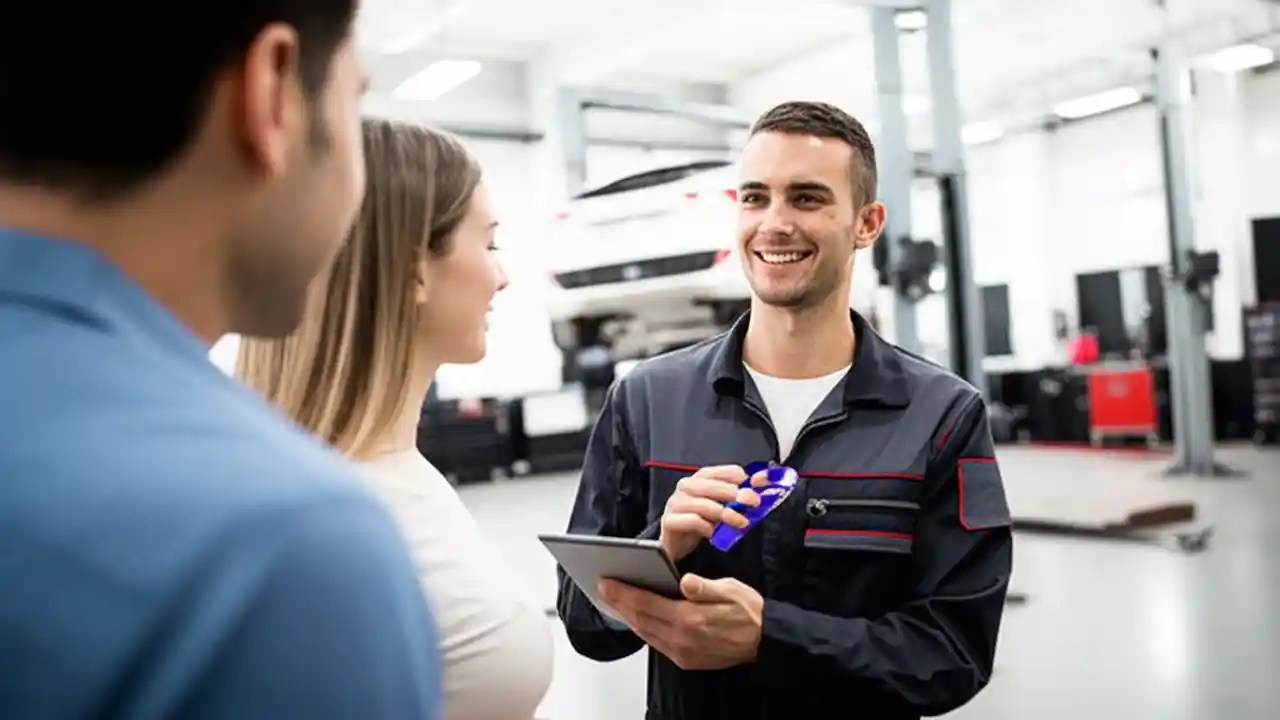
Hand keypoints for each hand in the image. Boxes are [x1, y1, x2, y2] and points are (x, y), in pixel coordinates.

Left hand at [598, 574, 763, 670]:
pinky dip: (643, 629)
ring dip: (628, 616)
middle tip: (603, 588)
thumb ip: (705, 588)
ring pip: (646, 632)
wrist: (765, 641)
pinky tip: (639, 618)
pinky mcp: (686, 660)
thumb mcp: (731, 591)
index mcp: (690, 619)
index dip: (623, 592)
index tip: (606, 582)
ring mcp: (683, 652)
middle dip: (619, 603)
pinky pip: (657, 643)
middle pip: (640, 618)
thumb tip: (685, 582)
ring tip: (616, 601)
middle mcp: (682, 639)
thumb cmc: (749, 612)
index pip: (646, 603)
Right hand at [660, 465, 768, 562]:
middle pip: (710, 485)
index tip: (753, 484)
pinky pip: (691, 520)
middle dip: (733, 493)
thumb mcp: (722, 508)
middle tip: (752, 502)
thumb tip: (762, 482)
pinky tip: (713, 533)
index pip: (718, 471)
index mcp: (698, 480)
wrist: (675, 544)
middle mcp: (685, 488)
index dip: (736, 476)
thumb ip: (739, 497)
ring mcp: (675, 504)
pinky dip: (706, 526)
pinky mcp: (669, 521)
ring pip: (702, 503)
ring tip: (740, 522)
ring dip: (724, 512)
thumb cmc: (701, 523)